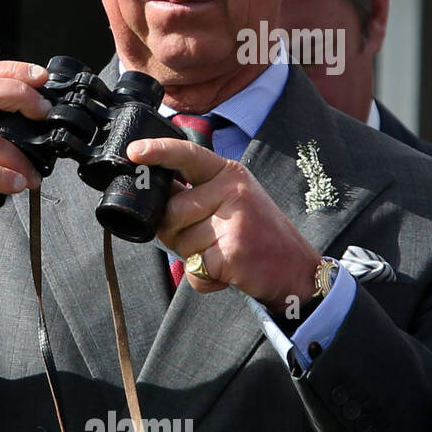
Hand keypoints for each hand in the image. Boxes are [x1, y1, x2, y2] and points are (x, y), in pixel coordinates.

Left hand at [127, 137, 321, 313]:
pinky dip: (203, 279)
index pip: (188, 155)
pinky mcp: (232, 252)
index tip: (134, 152)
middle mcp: (232, 191)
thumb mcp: (232, 200)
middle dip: (175, 233)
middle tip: (208, 239)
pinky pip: (193, 270)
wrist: (296, 269)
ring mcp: (234, 221)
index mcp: (229, 174)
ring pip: (179, 244)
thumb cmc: (256, 234)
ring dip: (192, 257)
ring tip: (222, 253)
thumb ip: (195, 195)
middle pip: (170, 212)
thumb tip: (153, 196)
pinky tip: (225, 271)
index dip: (158, 152)